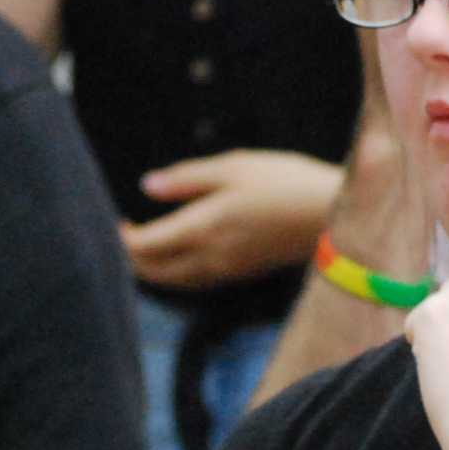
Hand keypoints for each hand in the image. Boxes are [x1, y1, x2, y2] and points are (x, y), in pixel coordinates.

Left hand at [121, 148, 338, 287]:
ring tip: (145, 244)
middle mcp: (209, 258)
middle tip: (124, 234)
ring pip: (173, 282)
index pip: (143, 247)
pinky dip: (175, 271)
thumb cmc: (285, 183)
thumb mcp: (233, 167)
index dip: (122, 238)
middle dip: (131, 258)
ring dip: (152, 268)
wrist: (331, 215)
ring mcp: (226, 270)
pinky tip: (179, 253)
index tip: (117, 220)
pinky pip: (195, 281)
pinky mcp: (241, 272)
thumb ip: (186, 179)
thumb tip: (147, 187)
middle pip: (153, 273)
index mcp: (201, 228)